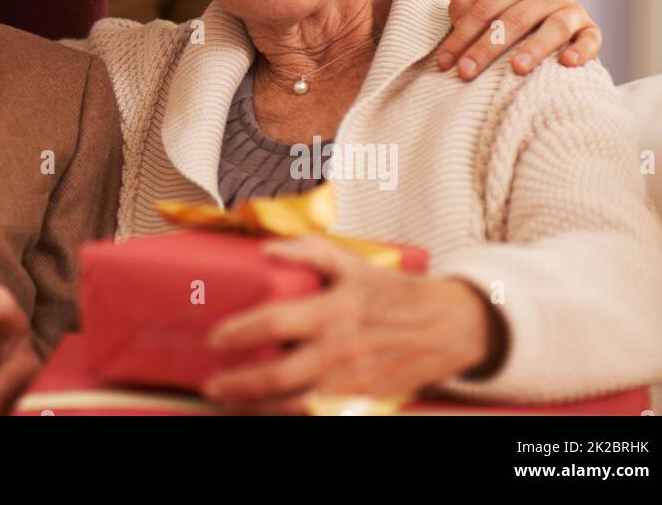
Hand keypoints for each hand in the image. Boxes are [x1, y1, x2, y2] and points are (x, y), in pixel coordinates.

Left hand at [201, 236, 502, 412]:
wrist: (449, 328)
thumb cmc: (397, 293)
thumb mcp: (354, 264)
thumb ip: (309, 251)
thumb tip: (267, 248)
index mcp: (336, 311)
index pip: (276, 322)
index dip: (241, 332)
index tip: (215, 336)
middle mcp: (341, 350)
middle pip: (280, 375)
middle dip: (240, 384)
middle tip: (212, 385)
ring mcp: (353, 381)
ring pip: (297, 404)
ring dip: (259, 407)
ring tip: (232, 404)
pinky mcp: (364, 401)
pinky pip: (319, 413)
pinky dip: (292, 413)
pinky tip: (269, 410)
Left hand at [437, 0, 600, 79]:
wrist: (554, 16)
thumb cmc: (509, 14)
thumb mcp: (485, 2)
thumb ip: (465, 6)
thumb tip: (456, 23)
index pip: (483, 9)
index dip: (461, 36)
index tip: (445, 62)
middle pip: (514, 19)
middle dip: (487, 48)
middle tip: (467, 72)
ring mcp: (571, 9)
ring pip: (554, 27)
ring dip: (535, 48)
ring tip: (517, 69)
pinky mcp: (591, 29)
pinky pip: (590, 39)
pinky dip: (581, 50)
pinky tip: (567, 64)